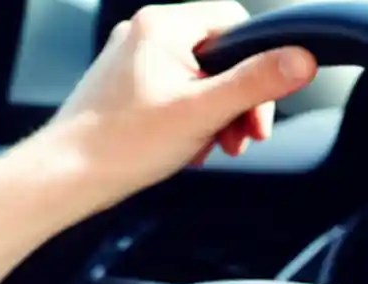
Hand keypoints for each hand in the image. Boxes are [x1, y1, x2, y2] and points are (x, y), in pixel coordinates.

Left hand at [41, 1, 316, 198]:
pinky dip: (192, 120)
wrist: (66, 176)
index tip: (262, 104)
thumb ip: (256, 83)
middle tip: (244, 135)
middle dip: (238, 99)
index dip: (259, 63)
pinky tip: (189, 146)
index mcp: (162, 26)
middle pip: (219, 55)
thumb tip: (301, 60)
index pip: (235, 22)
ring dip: (218, 114)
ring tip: (214, 145)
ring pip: (200, 78)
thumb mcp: (204, 112)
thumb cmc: (122, 144)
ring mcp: (133, 60)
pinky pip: (177, 94)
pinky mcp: (126, 86)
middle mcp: (144, 34)